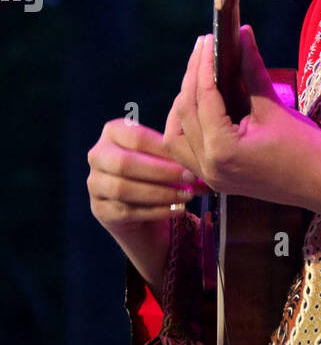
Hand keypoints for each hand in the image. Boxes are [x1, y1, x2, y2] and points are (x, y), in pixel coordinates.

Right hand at [87, 119, 208, 231]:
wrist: (141, 209)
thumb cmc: (156, 174)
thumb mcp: (163, 159)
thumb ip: (177, 157)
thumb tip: (201, 168)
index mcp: (113, 133)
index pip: (137, 137)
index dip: (164, 149)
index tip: (189, 159)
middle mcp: (98, 155)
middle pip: (125, 163)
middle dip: (162, 172)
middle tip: (190, 179)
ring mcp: (95, 184)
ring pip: (123, 189)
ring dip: (160, 193)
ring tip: (187, 196)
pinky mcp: (100, 209)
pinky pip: (127, 211)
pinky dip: (156, 211)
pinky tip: (178, 210)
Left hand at [162, 26, 320, 210]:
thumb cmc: (305, 149)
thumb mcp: (275, 107)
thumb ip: (252, 70)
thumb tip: (242, 34)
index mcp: (222, 149)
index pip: (203, 97)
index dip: (203, 64)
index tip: (208, 40)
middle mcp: (209, 166)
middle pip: (184, 115)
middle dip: (191, 78)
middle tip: (202, 50)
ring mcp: (210, 177)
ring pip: (176, 137)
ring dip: (181, 107)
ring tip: (196, 80)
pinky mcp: (217, 179)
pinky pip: (188, 153)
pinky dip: (187, 129)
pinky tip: (200, 110)